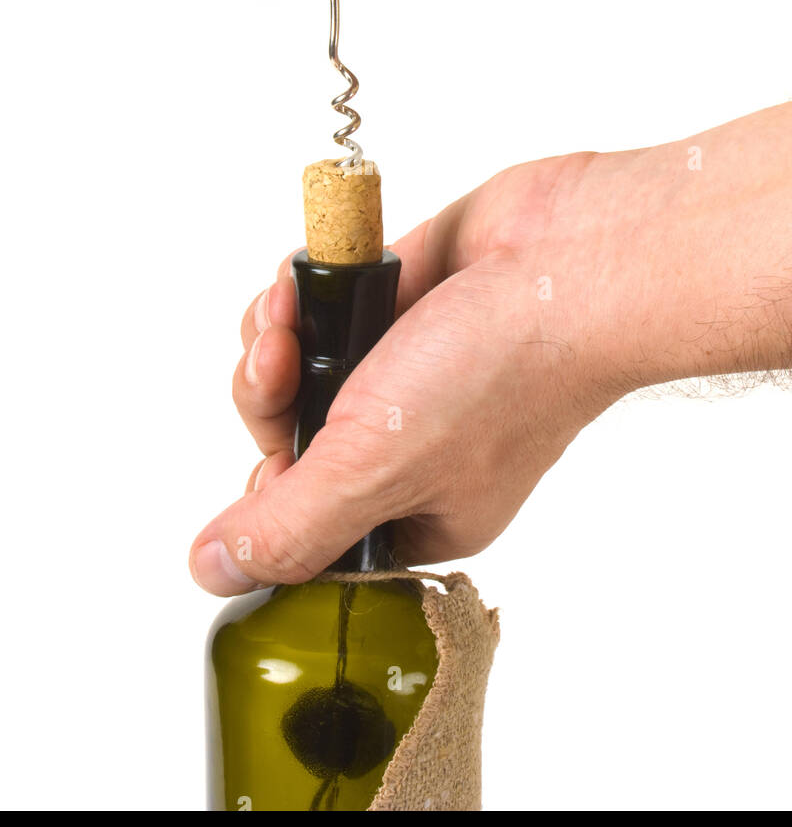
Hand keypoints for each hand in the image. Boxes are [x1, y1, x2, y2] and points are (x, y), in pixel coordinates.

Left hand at [189, 105, 791, 593]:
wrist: (572, 255)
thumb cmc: (505, 370)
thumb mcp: (377, 469)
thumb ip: (290, 526)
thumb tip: (215, 571)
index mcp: (420, 514)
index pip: (308, 530)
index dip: (272, 494)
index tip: (274, 457)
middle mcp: (409, 448)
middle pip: (289, 441)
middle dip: (267, 395)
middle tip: (282, 362)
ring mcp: (403, 371)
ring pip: (294, 370)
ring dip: (275, 334)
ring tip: (294, 305)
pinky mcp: (397, 302)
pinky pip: (315, 308)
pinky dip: (300, 292)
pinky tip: (308, 278)